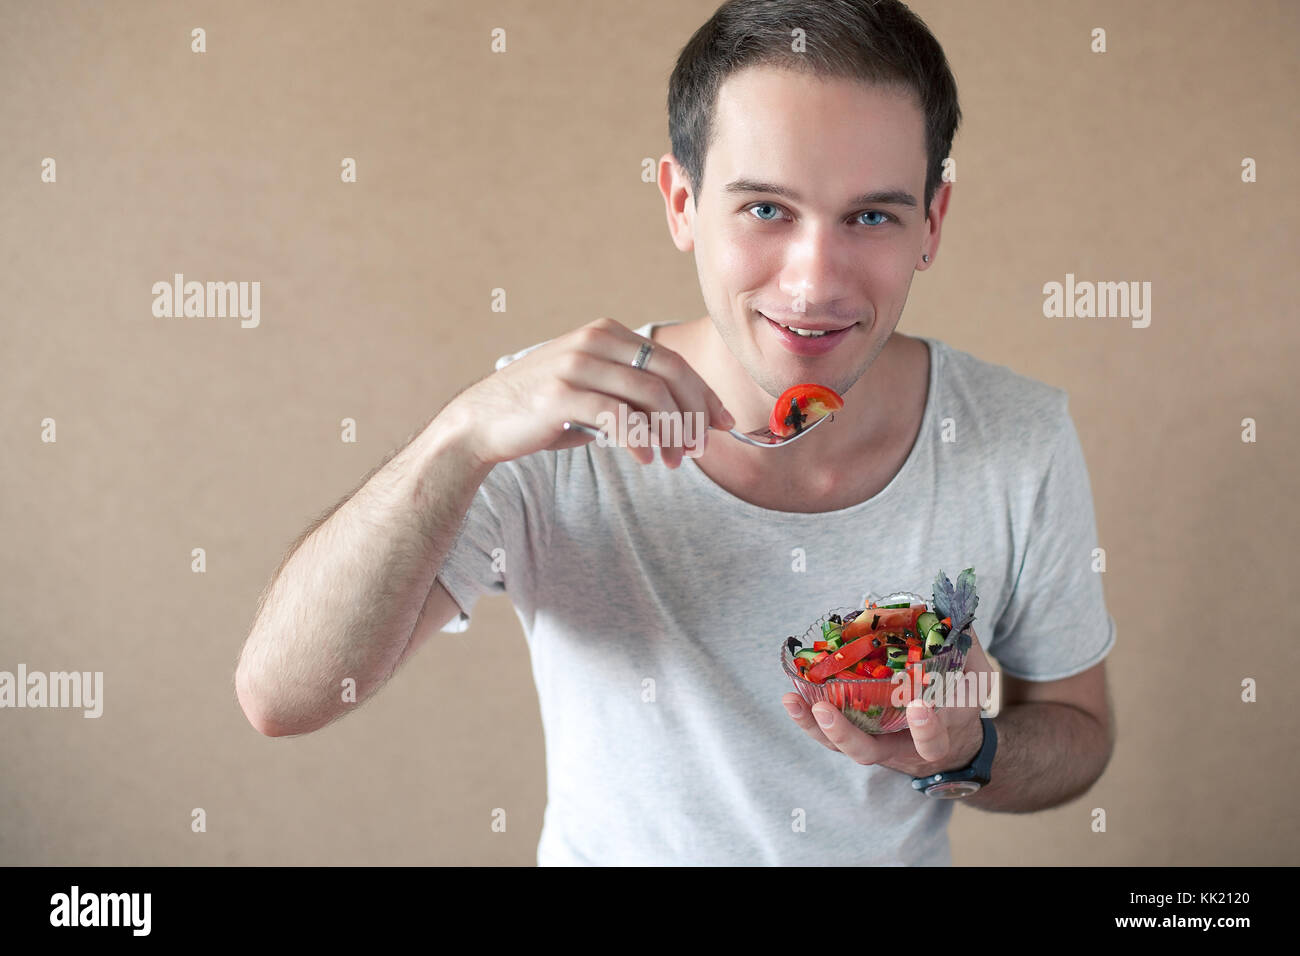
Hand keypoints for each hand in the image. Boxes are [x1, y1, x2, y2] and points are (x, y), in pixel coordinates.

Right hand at [450, 317, 734, 467]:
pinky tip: (647, 460)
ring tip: (676, 460)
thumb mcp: (593, 393)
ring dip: (672, 433)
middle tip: (704, 445)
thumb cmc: (543, 412)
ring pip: (649, 396)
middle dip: (695, 412)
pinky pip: (618, 418)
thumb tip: (688, 419)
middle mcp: (594, 341)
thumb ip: (632, 396)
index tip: (723, 421)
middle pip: (668, 374)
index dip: (703, 393)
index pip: (671, 361)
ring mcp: (577, 365)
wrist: (482, 421)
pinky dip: (641, 442)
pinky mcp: (562, 394)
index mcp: (606, 333)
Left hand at [782, 627, 996, 776]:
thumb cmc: (961, 702)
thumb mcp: (975, 678)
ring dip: (814, 726)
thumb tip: (957, 616)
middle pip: (867, 752)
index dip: (925, 728)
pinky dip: (809, 719)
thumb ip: (967, 649)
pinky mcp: (858, 738)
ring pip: (840, 746)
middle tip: (824, 709)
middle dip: (845, 733)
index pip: (931, 739)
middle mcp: (900, 748)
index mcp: (938, 735)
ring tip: (791, 701)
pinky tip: (791, 698)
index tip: (919, 706)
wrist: (955, 743)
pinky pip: (830, 735)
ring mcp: (876, 745)